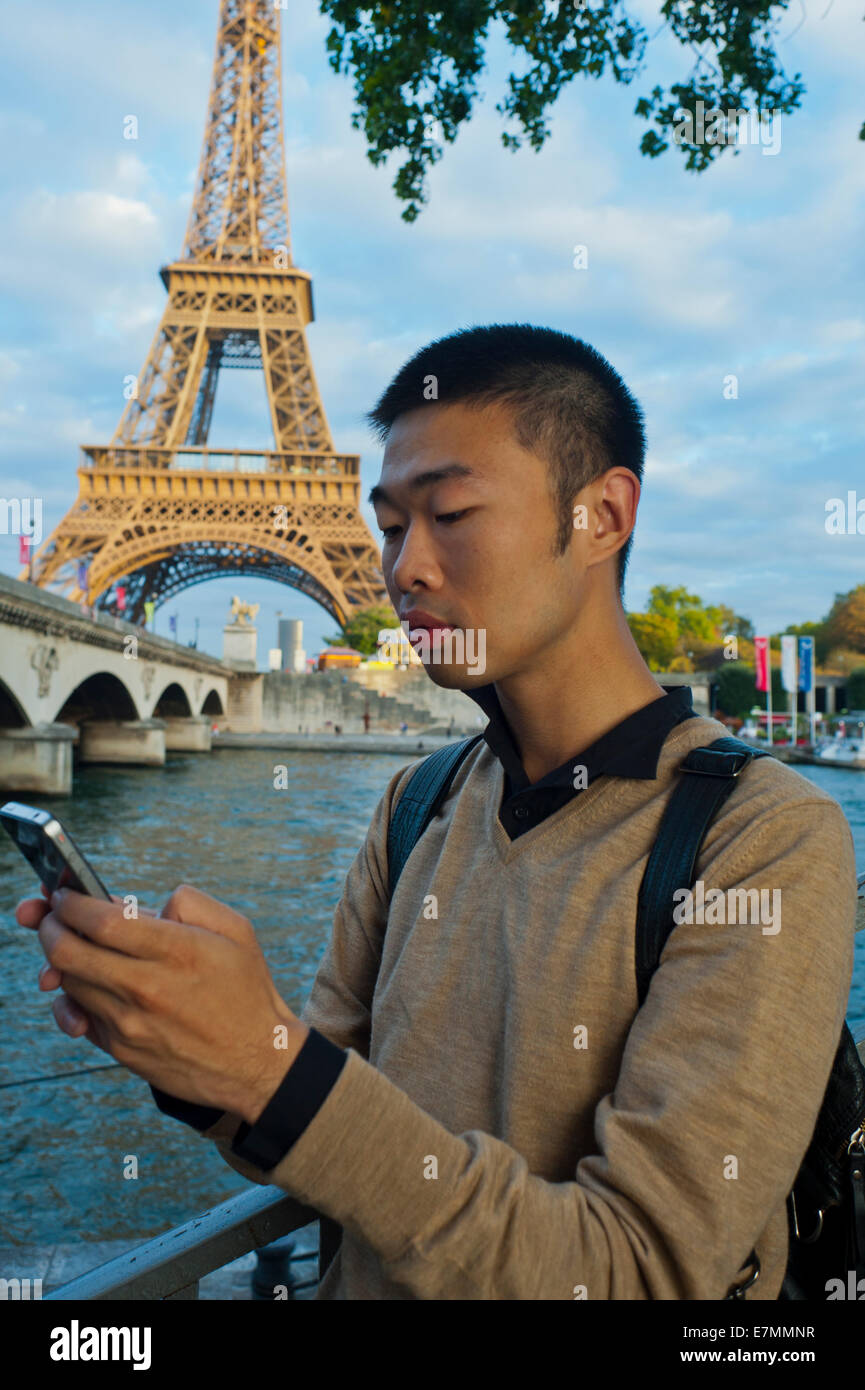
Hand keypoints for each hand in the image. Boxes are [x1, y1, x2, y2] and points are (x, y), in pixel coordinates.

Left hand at [15, 884, 308, 1125]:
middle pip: (66, 951)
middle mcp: (147, 988)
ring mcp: (129, 1023)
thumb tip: (139, 902)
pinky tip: (83, 983)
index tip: (64, 891)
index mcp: (177, 951)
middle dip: (48, 925)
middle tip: (50, 914)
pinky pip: (77, 1016)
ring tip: (70, 943)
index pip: (101, 919)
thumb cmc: (247, 990)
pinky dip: (71, 995)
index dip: (71, 901)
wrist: (257, 1062)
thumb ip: (188, 902)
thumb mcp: (236, 929)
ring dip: (59, 959)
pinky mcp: (120, 1050)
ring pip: (67, 982)